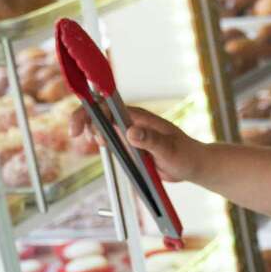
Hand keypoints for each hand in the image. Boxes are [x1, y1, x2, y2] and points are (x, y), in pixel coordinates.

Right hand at [69, 106, 203, 182]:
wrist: (193, 164)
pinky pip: (110, 139)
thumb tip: (130, 132)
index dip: (88, 113)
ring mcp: (129, 133)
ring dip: (93, 133)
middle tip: (92, 141)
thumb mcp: (169, 150)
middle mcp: (132, 122)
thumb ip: (150, 140)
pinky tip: (102, 148)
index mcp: (139, 117)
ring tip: (99, 145)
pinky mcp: (130, 145)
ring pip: (102, 127)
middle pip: (99, 114)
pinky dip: (101, 142)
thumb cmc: (185, 155)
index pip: (107, 107)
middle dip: (86, 124)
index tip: (78, 128)